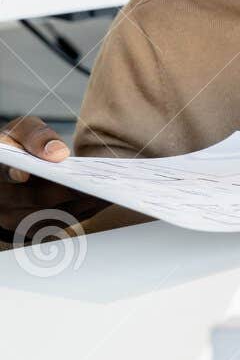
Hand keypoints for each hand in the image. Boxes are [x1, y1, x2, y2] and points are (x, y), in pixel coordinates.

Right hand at [0, 117, 105, 238]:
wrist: (11, 171)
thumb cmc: (17, 147)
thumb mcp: (20, 131)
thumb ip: (35, 135)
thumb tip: (57, 153)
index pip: (0, 174)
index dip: (11, 174)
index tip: (23, 174)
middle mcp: (2, 199)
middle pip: (38, 198)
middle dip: (69, 190)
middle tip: (96, 181)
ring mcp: (16, 217)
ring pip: (54, 214)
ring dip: (83, 202)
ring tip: (109, 189)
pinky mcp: (33, 228)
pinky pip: (63, 222)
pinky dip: (85, 210)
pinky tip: (104, 198)